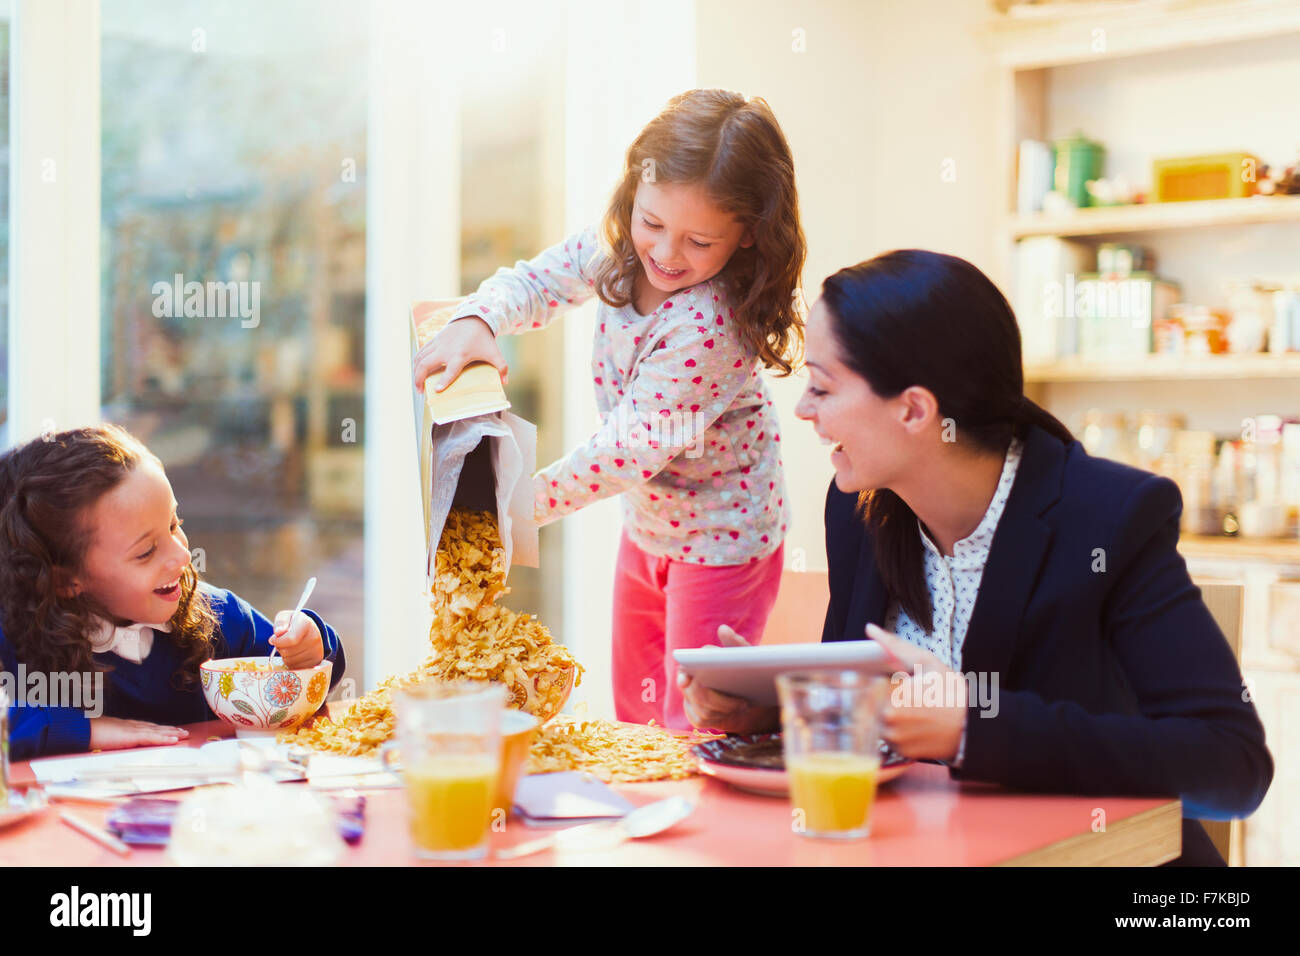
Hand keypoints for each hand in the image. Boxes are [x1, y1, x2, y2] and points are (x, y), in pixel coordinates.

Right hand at [89, 717, 188, 749]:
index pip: (146, 727)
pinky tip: (174, 740)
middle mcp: (132, 725)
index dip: (158, 729)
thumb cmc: (88, 734)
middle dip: (170, 730)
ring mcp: (133, 730)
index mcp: (124, 726)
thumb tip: (111, 744)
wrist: (81, 730)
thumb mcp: (102, 737)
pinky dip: (164, 738)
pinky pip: (152, 737)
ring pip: (157, 731)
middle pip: (155, 727)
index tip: (168, 730)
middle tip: (183, 732)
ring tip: (184, 735)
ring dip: (172, 733)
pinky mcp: (132, 736)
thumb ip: (110, 739)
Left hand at [269, 611, 324, 668]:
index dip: (278, 641)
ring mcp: (317, 651)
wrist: (310, 630)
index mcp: (306, 624)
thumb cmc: (294, 623)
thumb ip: (280, 622)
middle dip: (281, 648)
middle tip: (283, 642)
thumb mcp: (285, 617)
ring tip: (290, 647)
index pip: (290, 639)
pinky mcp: (316, 661)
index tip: (273, 639)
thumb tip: (278, 633)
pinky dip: (292, 662)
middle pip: (288, 652)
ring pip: (290, 661)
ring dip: (285, 656)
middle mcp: (315, 638)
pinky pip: (296, 667)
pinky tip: (295, 654)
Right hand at [413, 315, 508, 393]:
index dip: (443, 381)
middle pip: (426, 364)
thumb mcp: (494, 352)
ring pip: (419, 358)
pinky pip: (420, 352)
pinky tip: (417, 371)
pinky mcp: (434, 340)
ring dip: (415, 372)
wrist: (473, 318)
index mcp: (460, 355)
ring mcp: (438, 344)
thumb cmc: (483, 338)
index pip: (450, 370)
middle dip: (419, 379)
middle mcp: (445, 350)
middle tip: (421, 392)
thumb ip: (501, 367)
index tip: (437, 391)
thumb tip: (505, 382)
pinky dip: (416, 362)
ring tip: (417, 385)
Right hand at [677, 625, 779, 733]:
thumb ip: (736, 644)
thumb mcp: (746, 657)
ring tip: (742, 703)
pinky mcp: (696, 717)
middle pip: (695, 693)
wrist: (751, 697)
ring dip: (724, 708)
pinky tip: (734, 711)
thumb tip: (723, 629)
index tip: (686, 680)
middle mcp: (688, 681)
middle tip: (740, 700)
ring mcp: (690, 700)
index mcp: (695, 663)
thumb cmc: (746, 672)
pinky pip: (702, 720)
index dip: (684, 676)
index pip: (684, 669)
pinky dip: (721, 717)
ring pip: (701, 709)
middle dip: (717, 699)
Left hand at [866, 623, 966, 761]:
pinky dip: (892, 729)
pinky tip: (910, 722)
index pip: (864, 682)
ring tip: (908, 708)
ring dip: (883, 713)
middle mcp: (889, 718)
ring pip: (873, 719)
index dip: (873, 679)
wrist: (973, 727)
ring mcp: (894, 737)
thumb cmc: (951, 692)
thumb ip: (894, 646)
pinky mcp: (900, 751)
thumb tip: (870, 629)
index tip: (887, 679)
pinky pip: (885, 737)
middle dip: (878, 696)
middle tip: (901, 694)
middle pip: (866, 702)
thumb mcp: (926, 663)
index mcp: (893, 693)